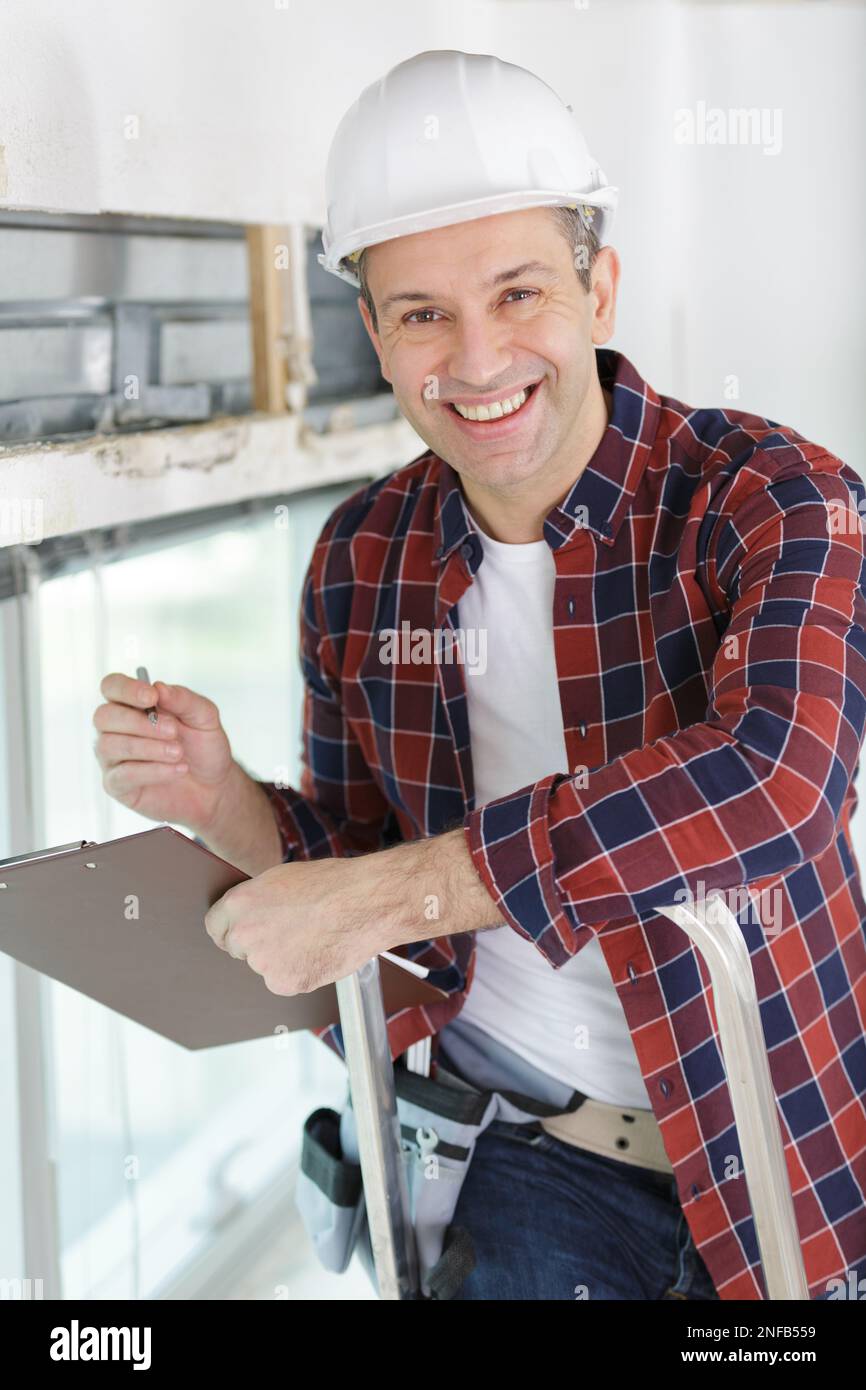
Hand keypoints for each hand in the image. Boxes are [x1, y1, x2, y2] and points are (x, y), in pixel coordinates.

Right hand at [93, 673, 235, 833]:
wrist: (213, 787)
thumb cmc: (203, 747)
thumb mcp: (204, 717)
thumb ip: (183, 700)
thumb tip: (159, 687)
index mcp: (132, 705)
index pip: (112, 687)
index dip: (126, 689)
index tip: (152, 697)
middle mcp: (116, 729)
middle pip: (103, 716)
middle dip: (139, 723)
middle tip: (173, 731)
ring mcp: (113, 757)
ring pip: (110, 745)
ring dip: (148, 748)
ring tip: (178, 753)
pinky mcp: (117, 785)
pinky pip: (123, 775)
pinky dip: (153, 770)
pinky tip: (177, 769)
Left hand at [204, 856, 392, 993]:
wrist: (366, 902)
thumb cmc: (333, 885)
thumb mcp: (283, 879)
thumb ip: (258, 901)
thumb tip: (249, 915)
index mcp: (239, 903)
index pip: (215, 926)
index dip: (232, 929)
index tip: (241, 933)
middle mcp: (244, 933)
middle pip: (237, 949)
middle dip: (256, 945)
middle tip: (287, 934)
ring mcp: (263, 962)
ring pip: (264, 967)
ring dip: (281, 960)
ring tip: (313, 938)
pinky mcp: (285, 982)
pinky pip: (285, 981)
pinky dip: (300, 973)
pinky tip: (319, 953)